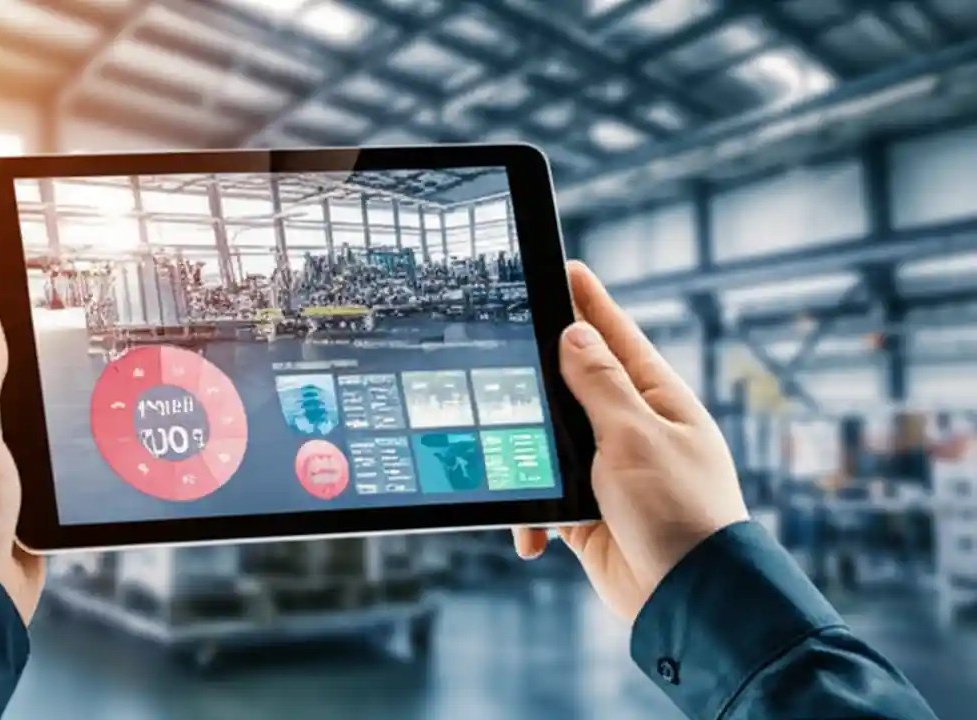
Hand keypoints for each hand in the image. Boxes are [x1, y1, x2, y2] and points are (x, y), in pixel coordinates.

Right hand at [513, 262, 747, 621]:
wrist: (686, 600)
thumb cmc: (679, 513)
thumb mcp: (635, 437)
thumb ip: (599, 386)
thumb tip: (574, 335)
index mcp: (658, 400)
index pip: (616, 337)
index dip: (589, 302)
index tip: (564, 266)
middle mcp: (632, 428)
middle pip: (574, 384)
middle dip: (539, 379)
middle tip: (504, 349)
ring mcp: (609, 470)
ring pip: (550, 442)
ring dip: (529, 458)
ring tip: (510, 462)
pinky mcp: (588, 512)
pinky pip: (545, 498)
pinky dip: (533, 515)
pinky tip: (534, 535)